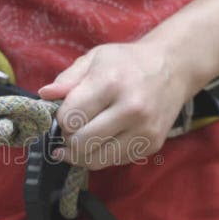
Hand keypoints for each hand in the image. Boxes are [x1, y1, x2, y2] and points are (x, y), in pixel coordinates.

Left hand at [38, 40, 191, 169]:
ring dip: (81, 153)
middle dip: (68, 139)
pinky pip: (115, 161)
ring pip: (96, 159)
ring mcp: (144, 129)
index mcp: (111, 83)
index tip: (64, 114)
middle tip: (70, 130)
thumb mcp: (95, 59)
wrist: (173, 68)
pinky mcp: (152, 144)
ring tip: (79, 140)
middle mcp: (131, 108)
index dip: (61, 119)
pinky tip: (102, 139)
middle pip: (81, 143)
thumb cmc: (127, 62)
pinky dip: (102, 154)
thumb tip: (44, 94)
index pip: (70, 118)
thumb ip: (67, 79)